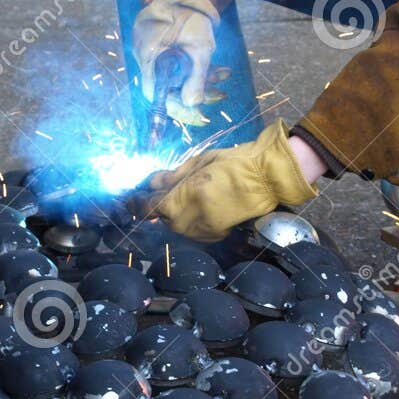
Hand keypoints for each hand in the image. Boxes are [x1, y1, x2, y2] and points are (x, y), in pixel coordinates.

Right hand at [132, 0, 218, 126]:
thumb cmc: (192, 12)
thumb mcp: (200, 46)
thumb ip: (197, 77)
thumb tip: (194, 105)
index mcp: (149, 56)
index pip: (157, 95)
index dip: (178, 107)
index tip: (201, 115)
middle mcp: (147, 57)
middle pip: (169, 88)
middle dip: (198, 92)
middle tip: (222, 95)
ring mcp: (154, 54)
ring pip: (177, 77)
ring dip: (202, 80)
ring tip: (225, 75)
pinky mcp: (164, 50)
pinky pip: (178, 66)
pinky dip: (198, 69)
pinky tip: (220, 70)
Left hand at [147, 120, 320, 241]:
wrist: (266, 178)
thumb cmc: (233, 163)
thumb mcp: (199, 162)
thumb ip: (172, 176)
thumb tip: (151, 184)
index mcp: (183, 199)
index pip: (151, 207)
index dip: (138, 203)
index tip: (133, 199)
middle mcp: (190, 220)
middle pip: (163, 219)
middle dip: (161, 207)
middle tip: (163, 193)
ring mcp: (204, 230)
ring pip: (178, 227)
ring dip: (175, 215)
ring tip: (185, 198)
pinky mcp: (216, 235)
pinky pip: (194, 231)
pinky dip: (191, 221)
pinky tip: (199, 208)